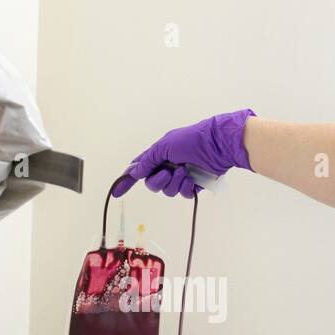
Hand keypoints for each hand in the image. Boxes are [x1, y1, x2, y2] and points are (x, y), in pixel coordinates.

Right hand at [112, 109, 255, 197]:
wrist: (217, 145)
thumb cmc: (191, 140)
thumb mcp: (164, 146)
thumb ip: (148, 161)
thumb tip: (133, 172)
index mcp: (159, 155)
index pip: (139, 169)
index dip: (128, 180)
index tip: (117, 192)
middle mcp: (168, 166)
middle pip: (152, 184)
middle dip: (158, 181)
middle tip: (168, 172)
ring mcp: (181, 176)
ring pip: (168, 191)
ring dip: (175, 182)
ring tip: (186, 171)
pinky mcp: (194, 184)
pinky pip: (183, 194)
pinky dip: (186, 188)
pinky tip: (192, 180)